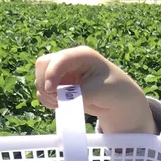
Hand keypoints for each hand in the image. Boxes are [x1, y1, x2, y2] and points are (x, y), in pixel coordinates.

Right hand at [35, 47, 153, 133]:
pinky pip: (43, 91)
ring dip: (46, 94)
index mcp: (82, 55)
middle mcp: (69, 60)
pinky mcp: (59, 84)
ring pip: (40, 78)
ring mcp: (62, 72)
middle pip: (42, 64)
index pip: (59, 59)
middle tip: (56, 99)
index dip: (51, 74)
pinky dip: (47, 99)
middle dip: (44, 83)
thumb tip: (60, 99)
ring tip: (62, 104)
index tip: (51, 90)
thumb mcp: (101, 91)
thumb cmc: (116, 91)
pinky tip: (60, 105)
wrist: (120, 101)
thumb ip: (79, 94)